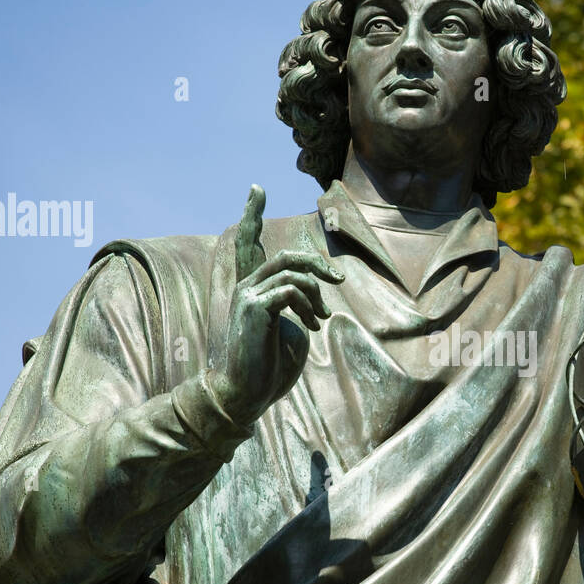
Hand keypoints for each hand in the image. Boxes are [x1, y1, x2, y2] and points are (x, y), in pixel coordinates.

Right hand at [208, 185, 344, 425]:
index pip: (247, 244)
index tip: (257, 188)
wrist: (246, 395)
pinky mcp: (255, 309)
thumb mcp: (290, 332)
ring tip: (321, 318)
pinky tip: (312, 324)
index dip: (252, 214)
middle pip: (286, 256)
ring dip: (317, 296)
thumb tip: (313, 299)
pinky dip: (309, 305)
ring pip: (294, 274)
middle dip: (317, 264)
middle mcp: (245, 288)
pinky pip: (292, 290)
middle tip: (337, 281)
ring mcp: (247, 297)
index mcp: (251, 291)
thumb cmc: (268, 369)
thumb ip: (297, 308)